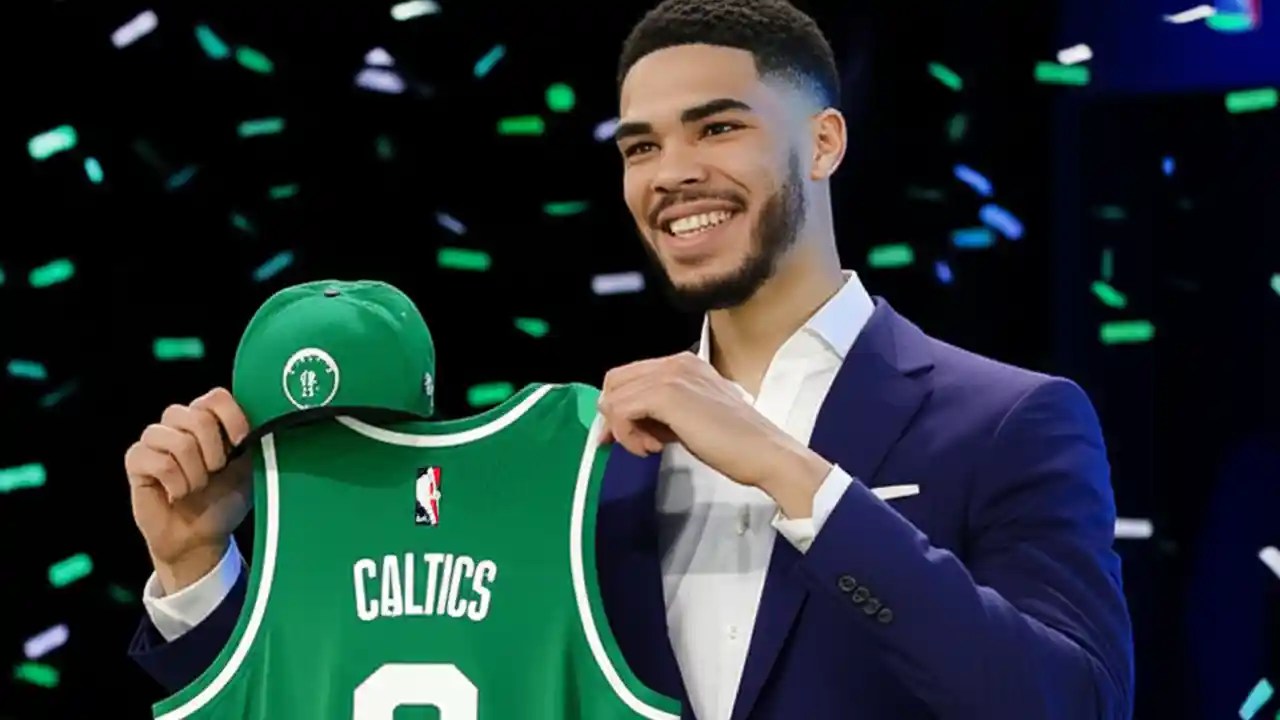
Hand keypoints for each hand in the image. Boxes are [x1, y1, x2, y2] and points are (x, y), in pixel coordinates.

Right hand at [124, 388, 252, 593]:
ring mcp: (156, 439)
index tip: (241, 443)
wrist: (201, 538)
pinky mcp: (136, 460)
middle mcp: (180, 423)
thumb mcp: (250, 469)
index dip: (232, 417)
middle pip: (197, 416)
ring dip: (195, 471)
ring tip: (197, 486)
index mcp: (210, 419)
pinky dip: (176, 483)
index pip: (216, 396)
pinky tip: (177, 493)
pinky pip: (157, 461)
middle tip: (215, 472)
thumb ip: (255, 441)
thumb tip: (266, 423)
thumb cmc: (225, 500)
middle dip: (214, 452)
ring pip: (177, 439)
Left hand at [598, 352, 820, 488]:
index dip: (620, 408)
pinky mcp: (667, 395)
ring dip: (624, 429)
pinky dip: (627, 435)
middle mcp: (676, 362)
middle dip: (615, 417)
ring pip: (614, 396)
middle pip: (616, 381)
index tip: (625, 437)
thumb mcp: (692, 418)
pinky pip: (621, 411)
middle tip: (636, 444)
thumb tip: (624, 424)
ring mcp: (671, 375)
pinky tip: (652, 449)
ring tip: (651, 447)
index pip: (631, 377)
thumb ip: (661, 414)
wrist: (764, 452)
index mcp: (684, 364)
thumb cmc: (735, 443)